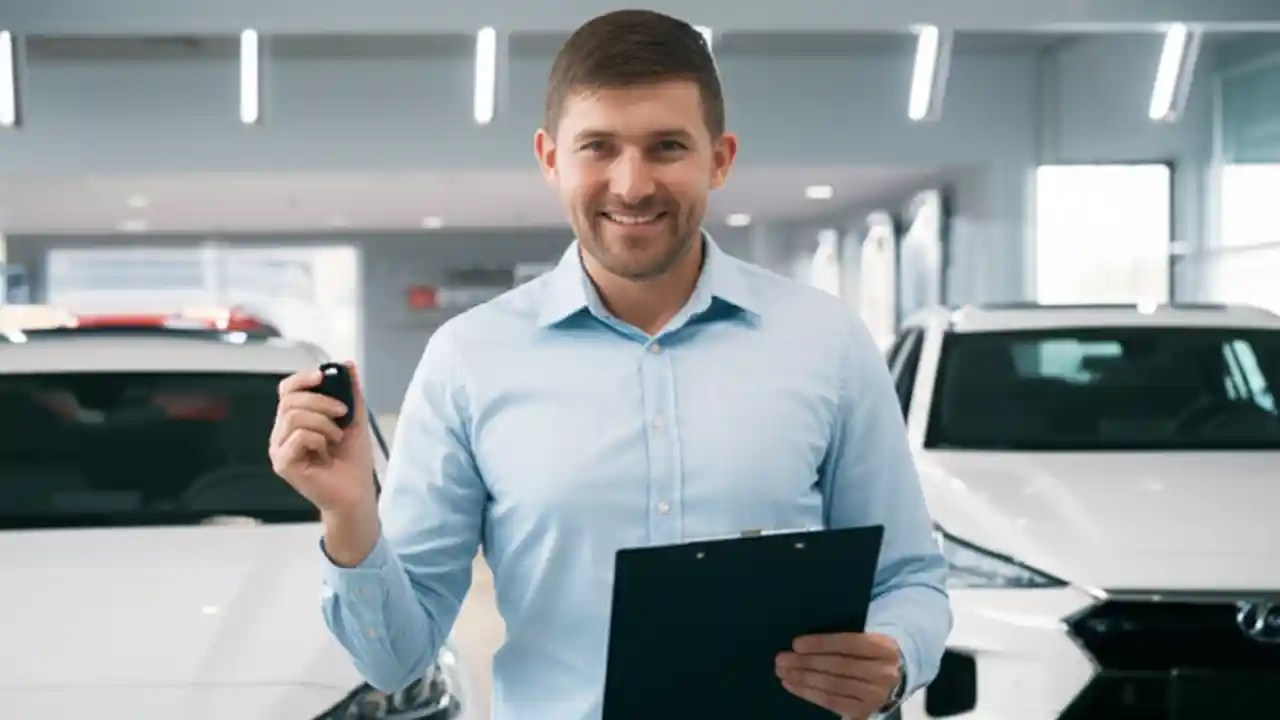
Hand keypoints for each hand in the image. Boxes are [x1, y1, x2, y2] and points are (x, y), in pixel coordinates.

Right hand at [269, 361, 374, 513]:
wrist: (356, 493)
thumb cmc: (353, 460)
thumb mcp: (355, 420)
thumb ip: (350, 393)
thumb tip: (347, 364)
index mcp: (294, 421)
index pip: (287, 390)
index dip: (302, 379)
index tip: (322, 376)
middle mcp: (282, 434)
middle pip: (290, 400)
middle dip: (321, 401)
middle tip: (343, 413)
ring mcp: (280, 449)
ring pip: (294, 416)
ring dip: (324, 422)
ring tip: (337, 437)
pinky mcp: (283, 464)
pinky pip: (298, 436)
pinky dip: (319, 438)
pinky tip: (327, 451)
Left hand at [775, 632, 900, 719]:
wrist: (893, 680)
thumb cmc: (868, 654)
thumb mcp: (866, 640)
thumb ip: (842, 639)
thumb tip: (802, 643)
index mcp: (884, 648)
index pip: (848, 643)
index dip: (821, 644)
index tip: (796, 644)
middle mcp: (884, 673)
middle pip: (838, 666)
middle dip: (806, 662)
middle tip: (782, 658)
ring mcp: (875, 696)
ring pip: (832, 686)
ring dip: (803, 679)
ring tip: (783, 671)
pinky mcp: (864, 712)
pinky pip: (831, 702)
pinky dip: (808, 693)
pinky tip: (792, 685)